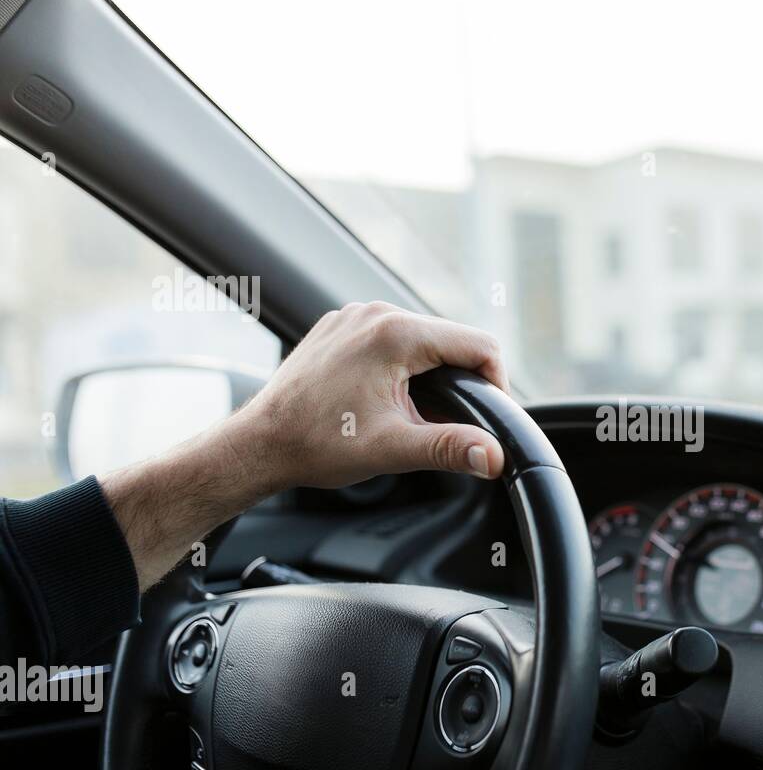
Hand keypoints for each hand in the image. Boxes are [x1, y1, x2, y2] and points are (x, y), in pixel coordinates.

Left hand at [231, 301, 509, 490]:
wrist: (261, 443)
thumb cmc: (317, 444)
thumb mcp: (393, 449)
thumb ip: (451, 447)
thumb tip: (494, 456)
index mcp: (396, 334)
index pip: (479, 346)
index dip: (495, 384)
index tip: (487, 418)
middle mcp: (377, 313)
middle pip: (452, 341)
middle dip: (461, 381)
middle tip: (449, 424)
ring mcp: (356, 316)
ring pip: (424, 339)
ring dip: (432, 373)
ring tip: (414, 413)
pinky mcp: (342, 326)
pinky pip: (392, 338)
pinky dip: (402, 366)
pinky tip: (386, 398)